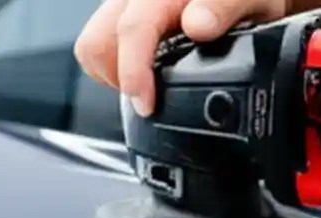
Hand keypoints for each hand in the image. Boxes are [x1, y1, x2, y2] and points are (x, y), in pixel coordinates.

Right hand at [75, 0, 289, 115]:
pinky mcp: (125, 18)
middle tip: (149, 100)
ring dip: (114, 74)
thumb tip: (198, 25)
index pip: (133, 28)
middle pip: (98, 42)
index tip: (146, 104)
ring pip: (95, 45)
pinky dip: (117, 67)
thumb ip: (225, 4)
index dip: (134, 72)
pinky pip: (103, 45)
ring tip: (147, 86)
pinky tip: (146, 73)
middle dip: (119, 79)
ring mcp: (128, 7)